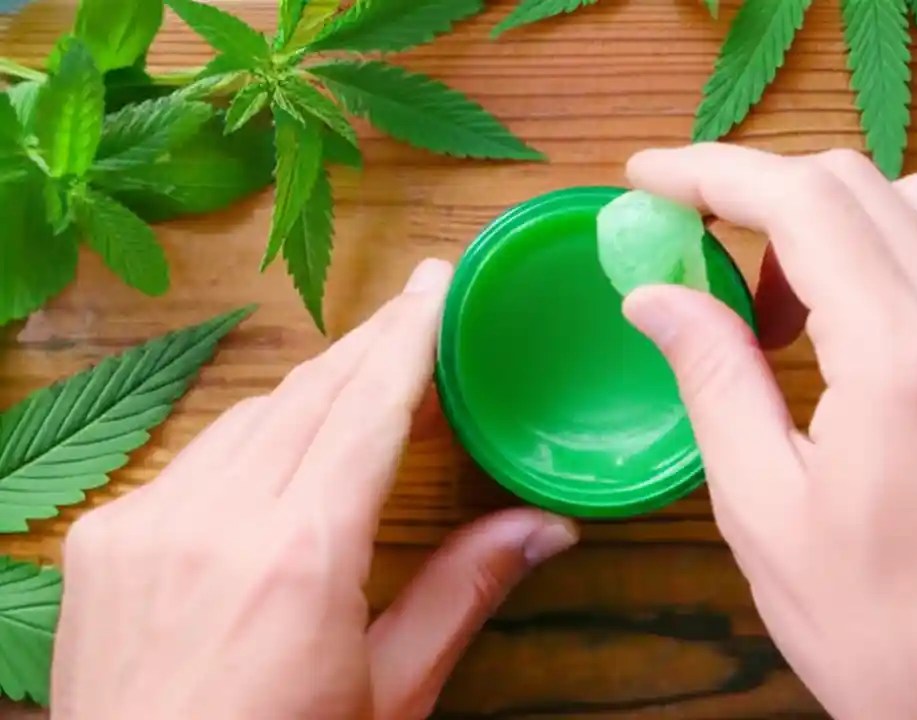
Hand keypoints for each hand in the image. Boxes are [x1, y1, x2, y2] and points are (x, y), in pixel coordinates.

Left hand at [51, 260, 578, 719]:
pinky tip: (278, 456)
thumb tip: (547, 525)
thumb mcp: (390, 692)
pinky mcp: (105, 536)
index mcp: (304, 557)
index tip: (435, 283)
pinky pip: (194, 457)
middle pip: (311, 394)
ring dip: (311, 391)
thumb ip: (463, 591)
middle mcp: (217, 519)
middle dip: (370, 345)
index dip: (409, 338)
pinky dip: (249, 441)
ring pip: (250, 416)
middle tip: (417, 308)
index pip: (369, 411)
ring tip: (360, 379)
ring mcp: (149, 521)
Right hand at [622, 145, 916, 719]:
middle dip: (760, 195)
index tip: (647, 178)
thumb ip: (713, 378)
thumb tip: (656, 294)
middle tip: (699, 255)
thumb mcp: (764, 509)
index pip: (801, 202)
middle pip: (859, 184)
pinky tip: (872, 312)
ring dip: (836, 222)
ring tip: (787, 308)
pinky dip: (911, 247)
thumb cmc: (879, 631)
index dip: (711, 173)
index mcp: (899, 361)